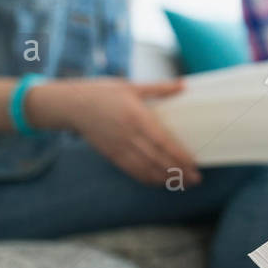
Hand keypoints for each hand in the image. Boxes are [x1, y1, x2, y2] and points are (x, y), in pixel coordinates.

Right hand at [27, 78, 202, 186]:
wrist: (71, 105)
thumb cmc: (102, 92)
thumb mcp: (131, 86)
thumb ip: (159, 88)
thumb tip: (184, 85)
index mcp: (137, 118)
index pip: (163, 142)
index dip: (179, 156)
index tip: (194, 163)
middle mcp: (129, 136)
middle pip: (158, 160)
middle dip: (178, 172)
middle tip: (196, 179)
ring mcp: (119, 148)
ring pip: (146, 169)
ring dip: (166, 178)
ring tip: (183, 183)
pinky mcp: (111, 155)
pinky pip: (132, 170)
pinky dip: (148, 178)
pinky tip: (160, 181)